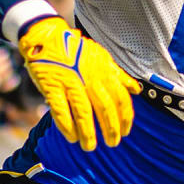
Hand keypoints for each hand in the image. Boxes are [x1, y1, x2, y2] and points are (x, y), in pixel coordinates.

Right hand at [18, 16, 139, 150]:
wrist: (47, 36)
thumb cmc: (76, 50)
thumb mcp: (102, 57)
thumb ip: (119, 75)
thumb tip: (136, 90)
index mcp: (104, 72)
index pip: (121, 99)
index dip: (125, 118)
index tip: (126, 132)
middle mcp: (90, 78)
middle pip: (105, 108)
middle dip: (110, 129)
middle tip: (112, 143)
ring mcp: (70, 82)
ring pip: (83, 112)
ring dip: (88, 132)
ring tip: (90, 146)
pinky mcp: (52, 86)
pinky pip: (60, 109)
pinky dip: (66, 125)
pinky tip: (71, 137)